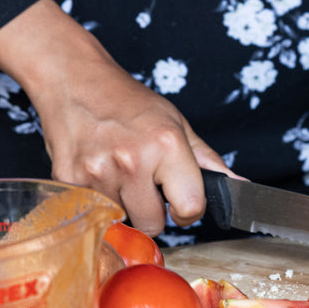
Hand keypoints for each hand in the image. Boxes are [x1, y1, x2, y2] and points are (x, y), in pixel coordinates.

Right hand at [0, 0, 232, 233]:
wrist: (76, 81)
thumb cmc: (129, 102)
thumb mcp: (176, 123)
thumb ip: (207, 161)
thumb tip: (239, 187)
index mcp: (166, 144)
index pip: (191, 208)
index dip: (187, 209)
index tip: (178, 199)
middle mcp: (132, 161)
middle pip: (154, 226)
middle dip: (153, 211)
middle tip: (144, 181)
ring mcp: (98, 173)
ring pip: (123, 220)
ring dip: (125, 203)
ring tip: (119, 170)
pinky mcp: (69, 180)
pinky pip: (96, 212)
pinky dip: (100, 199)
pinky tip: (100, 171)